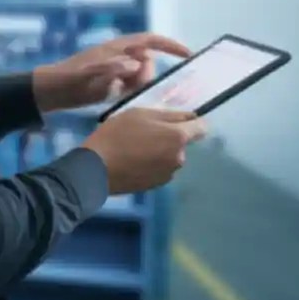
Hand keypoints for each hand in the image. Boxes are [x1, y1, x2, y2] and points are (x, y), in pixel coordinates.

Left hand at [32, 32, 191, 112]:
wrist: (51, 91)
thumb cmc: (71, 80)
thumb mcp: (92, 74)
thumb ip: (115, 68)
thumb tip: (137, 63)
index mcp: (117, 47)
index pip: (150, 40)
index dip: (170, 45)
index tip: (188, 55)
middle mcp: (119, 54)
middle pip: (147, 59)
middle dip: (147, 73)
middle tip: (132, 86)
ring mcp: (115, 67)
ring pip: (140, 74)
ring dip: (137, 84)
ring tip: (119, 91)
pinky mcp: (110, 80)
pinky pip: (130, 84)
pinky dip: (130, 90)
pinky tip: (118, 96)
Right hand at [81, 107, 208, 193]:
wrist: (97, 169)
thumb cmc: (116, 135)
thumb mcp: (139, 114)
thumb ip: (169, 115)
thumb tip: (192, 116)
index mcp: (178, 137)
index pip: (201, 127)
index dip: (191, 121)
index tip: (173, 120)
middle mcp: (180, 157)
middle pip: (181, 143)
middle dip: (168, 137)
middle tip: (142, 133)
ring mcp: (169, 173)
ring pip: (170, 156)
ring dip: (159, 152)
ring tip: (134, 150)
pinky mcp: (157, 185)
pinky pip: (160, 169)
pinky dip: (151, 165)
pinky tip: (132, 163)